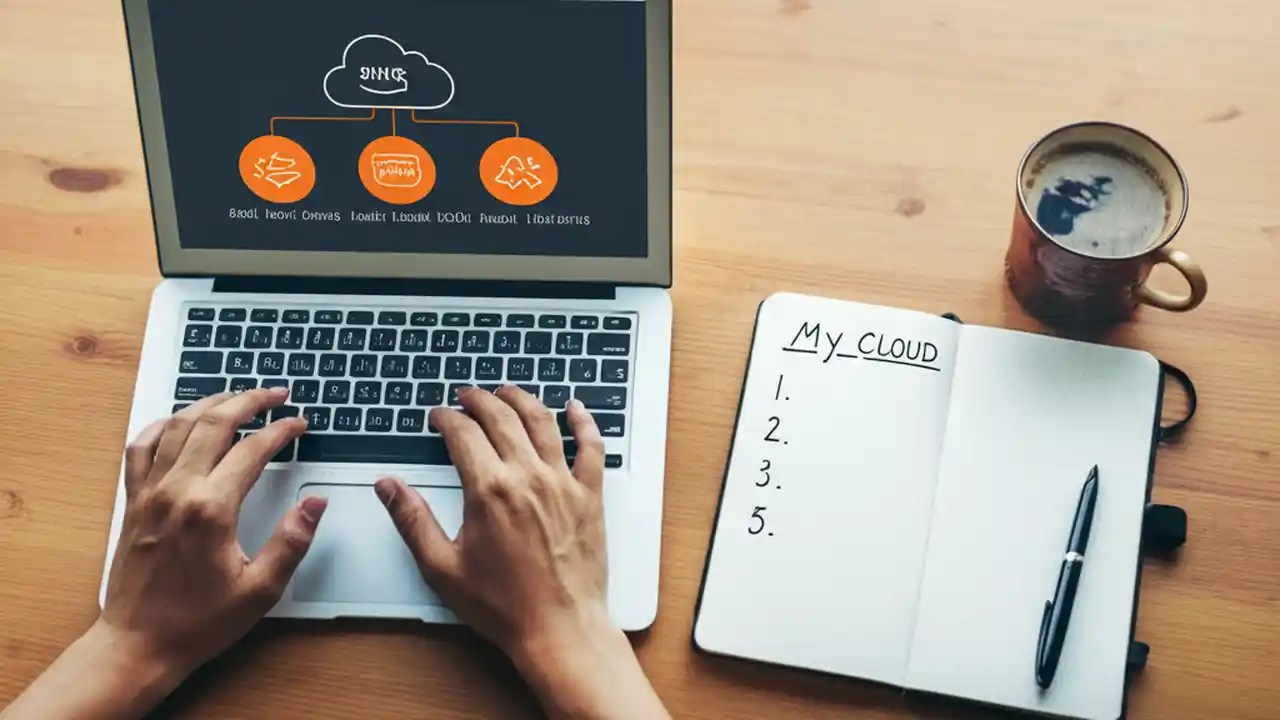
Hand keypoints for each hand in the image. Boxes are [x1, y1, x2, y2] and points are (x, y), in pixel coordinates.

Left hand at [102, 388, 324, 676]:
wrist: (138, 645)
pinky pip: (141, 447)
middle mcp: (177, 491)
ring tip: (237, 396)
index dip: (281, 430)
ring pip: (177, 425)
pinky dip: (161, 425)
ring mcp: (150, 493)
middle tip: (275, 394)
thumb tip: (315, 503)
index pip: (253, 450)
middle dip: (249, 400)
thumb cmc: (198, 622)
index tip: (299, 424)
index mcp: (211, 509)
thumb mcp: (260, 589)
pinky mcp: (134, 502)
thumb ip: (292, 541)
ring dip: (210, 403)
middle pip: (214, 422)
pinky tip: (178, 421)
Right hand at [377, 386, 667, 719]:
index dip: (446, 418)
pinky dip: (584, 422)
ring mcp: (562, 483)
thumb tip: (389, 486)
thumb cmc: (503, 605)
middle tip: (467, 395)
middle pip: (501, 417)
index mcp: (488, 491)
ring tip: (506, 391)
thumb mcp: (442, 567)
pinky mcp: (589, 496)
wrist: (559, 629)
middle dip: (479, 399)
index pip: (463, 434)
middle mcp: (527, 478)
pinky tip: (575, 408)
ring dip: (522, 399)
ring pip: (543, 422)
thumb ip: (412, 520)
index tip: (438, 416)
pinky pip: (591, 448)